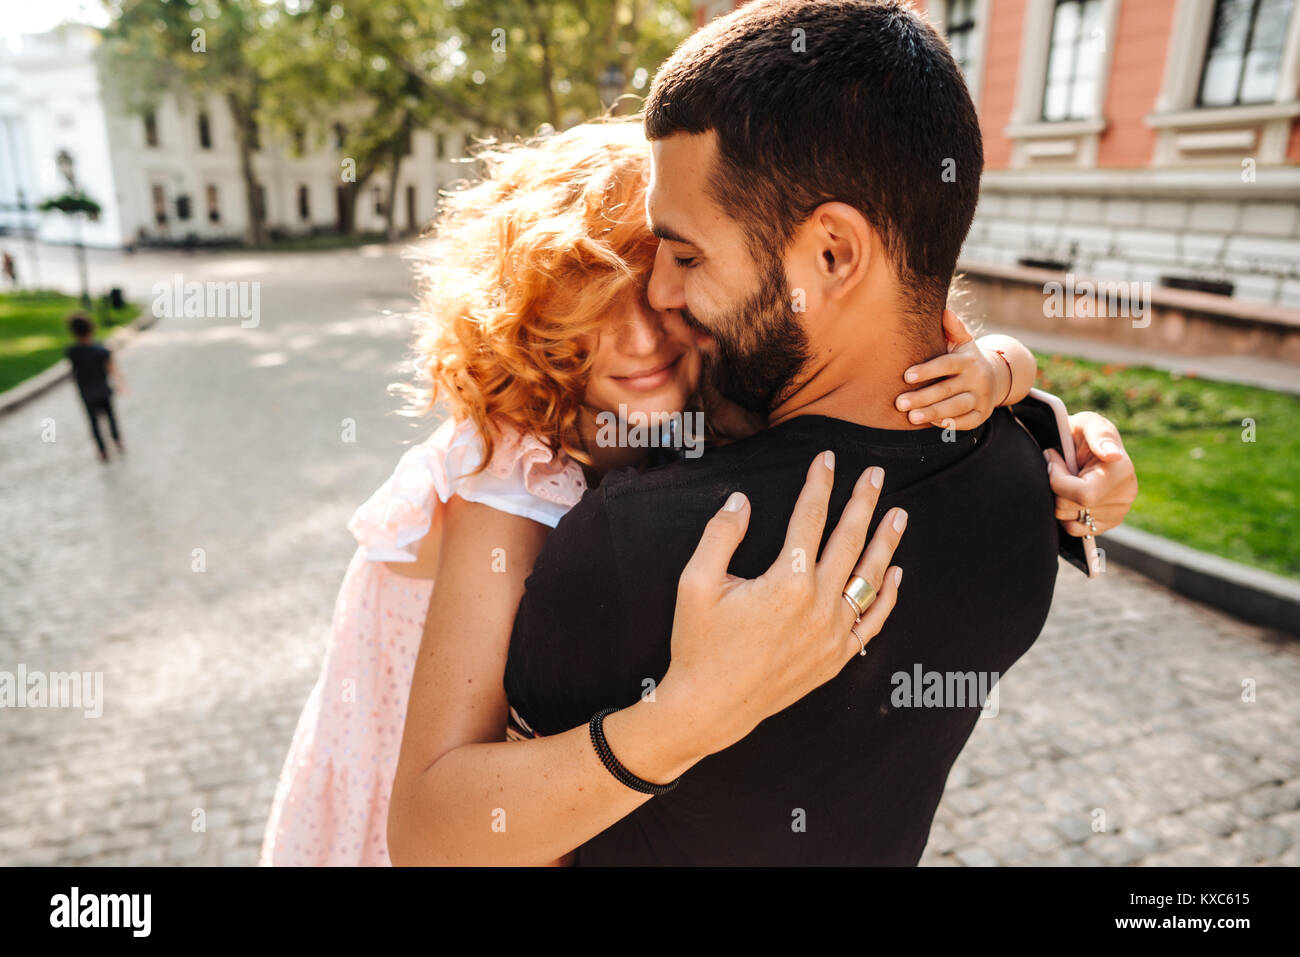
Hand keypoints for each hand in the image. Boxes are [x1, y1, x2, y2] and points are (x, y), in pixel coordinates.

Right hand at [660, 452, 905, 756]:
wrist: (710, 707)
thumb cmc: (698, 643)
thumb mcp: (695, 583)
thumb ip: (720, 535)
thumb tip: (741, 500)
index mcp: (787, 582)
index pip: (809, 518)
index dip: (819, 484)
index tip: (827, 459)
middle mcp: (818, 606)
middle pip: (849, 540)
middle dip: (863, 502)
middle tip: (876, 474)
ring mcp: (833, 634)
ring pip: (869, 578)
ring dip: (886, 543)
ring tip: (898, 514)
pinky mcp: (836, 658)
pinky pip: (872, 621)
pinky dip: (887, 596)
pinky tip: (895, 574)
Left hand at [895, 309, 1004, 430]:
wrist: (995, 378)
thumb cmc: (966, 360)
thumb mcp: (963, 343)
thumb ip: (953, 328)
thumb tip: (944, 310)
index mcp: (968, 360)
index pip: (946, 364)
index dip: (927, 370)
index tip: (906, 376)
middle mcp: (977, 379)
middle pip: (947, 389)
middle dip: (922, 397)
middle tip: (899, 403)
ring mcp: (982, 398)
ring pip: (956, 407)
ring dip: (933, 413)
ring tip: (911, 417)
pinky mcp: (983, 414)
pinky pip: (967, 422)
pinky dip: (951, 424)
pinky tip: (933, 423)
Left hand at [1044, 411, 1137, 536]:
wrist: (1088, 447)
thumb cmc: (1085, 432)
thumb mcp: (1089, 424)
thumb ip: (1099, 436)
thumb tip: (1112, 456)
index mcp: (1122, 471)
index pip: (1083, 494)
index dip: (1057, 479)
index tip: (1051, 457)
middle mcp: (1124, 495)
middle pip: (1069, 508)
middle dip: (1054, 487)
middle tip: (1056, 465)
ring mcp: (1117, 512)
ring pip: (1067, 519)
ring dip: (1057, 498)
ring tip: (1065, 478)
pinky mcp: (1108, 523)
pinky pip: (1074, 530)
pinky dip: (1065, 514)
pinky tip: (1068, 495)